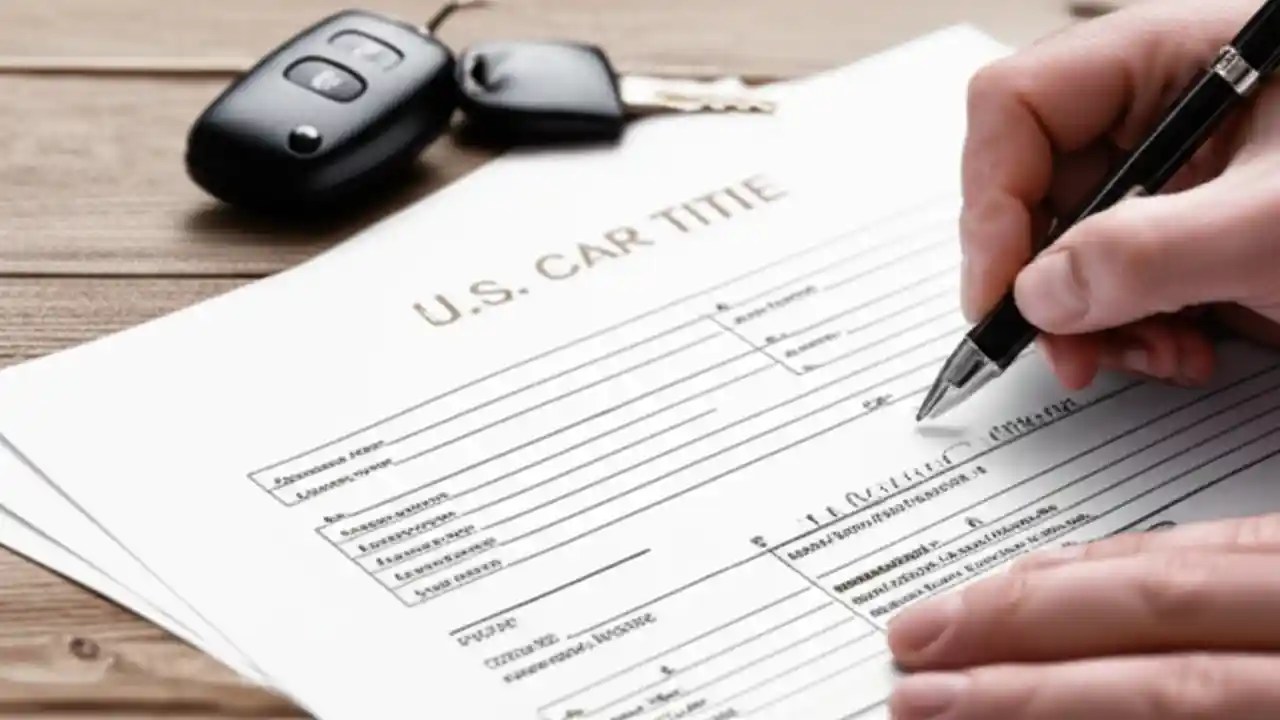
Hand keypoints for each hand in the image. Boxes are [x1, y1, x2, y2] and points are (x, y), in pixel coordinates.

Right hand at [884, 514, 1279, 718]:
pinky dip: (1122, 550)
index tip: (940, 704)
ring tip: (959, 605)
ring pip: (1173, 555)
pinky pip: (1215, 532)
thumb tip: (1020, 716)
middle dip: (1013, 624)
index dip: (1035, 699)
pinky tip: (1062, 564)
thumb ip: (1164, 715)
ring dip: (1050, 580)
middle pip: (1152, 604)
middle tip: (915, 643)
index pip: (1168, 690)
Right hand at [962, 0, 1279, 390]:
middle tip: (1063, 349)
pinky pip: (1120, 272)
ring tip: (1144, 356)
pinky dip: (1132, 324)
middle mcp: (1166, 103)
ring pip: (1071, 239)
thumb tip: (1039, 293)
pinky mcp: (1197, 221)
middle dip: (1045, 278)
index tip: (1001, 290)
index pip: (1021, 106)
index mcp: (1178, 54)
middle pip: (1037, 181)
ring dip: (1090, 315)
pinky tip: (1179, 346)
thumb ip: (1150, 254)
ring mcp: (1181, 165)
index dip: (993, 199)